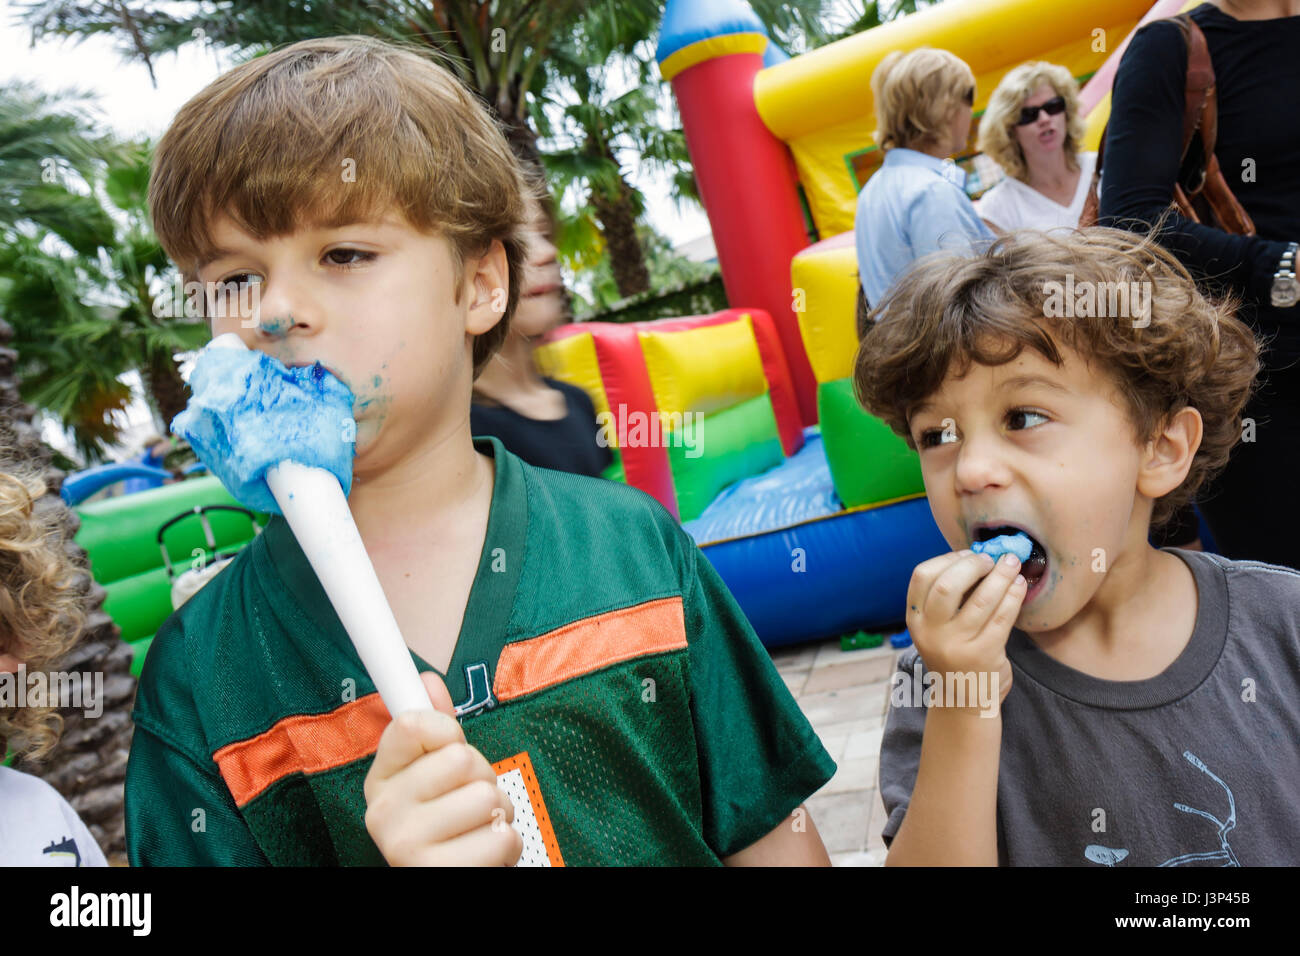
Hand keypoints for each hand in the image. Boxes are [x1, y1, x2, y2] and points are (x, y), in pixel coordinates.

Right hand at [364, 671, 522, 865]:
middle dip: (483, 777)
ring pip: (487, 798)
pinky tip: (483, 853)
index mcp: (380, 779)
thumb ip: (436, 728)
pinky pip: (502, 837)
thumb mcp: (438, 774)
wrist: (451, 876)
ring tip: (479, 828)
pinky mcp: (437, 873)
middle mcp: (383, 812)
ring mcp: (405, 846)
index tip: (450, 749)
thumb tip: (428, 679)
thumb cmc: (449, 824)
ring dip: (500, 813)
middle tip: (470, 802)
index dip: (448, 731)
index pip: (414, 724)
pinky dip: (507, 845)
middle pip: (461, 759)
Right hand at [904, 550, 1024, 710]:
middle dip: (974, 565)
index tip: (968, 554)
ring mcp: (957, 646)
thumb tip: (979, 557)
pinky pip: (1003, 617)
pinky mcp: (984, 655)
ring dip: (1001, 576)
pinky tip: (1019, 585)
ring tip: (1012, 564)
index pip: (922, 577)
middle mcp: (931, 633)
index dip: (947, 559)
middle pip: (948, 586)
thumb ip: (949, 599)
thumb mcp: (937, 629)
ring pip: (981, 600)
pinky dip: (1013, 595)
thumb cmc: (954, 656)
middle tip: (992, 559)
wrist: (963, 703)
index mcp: (915, 621)